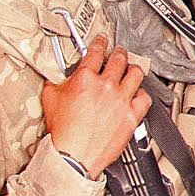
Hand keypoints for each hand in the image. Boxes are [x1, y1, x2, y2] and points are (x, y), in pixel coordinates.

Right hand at [40, 35, 149, 177]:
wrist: (73, 156)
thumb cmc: (62, 132)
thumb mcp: (50, 99)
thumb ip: (55, 81)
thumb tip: (57, 73)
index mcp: (85, 79)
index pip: (95, 52)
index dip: (99, 42)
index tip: (102, 40)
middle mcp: (106, 87)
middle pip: (119, 59)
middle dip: (119, 52)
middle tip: (118, 51)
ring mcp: (121, 101)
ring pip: (135, 74)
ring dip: (133, 69)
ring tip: (131, 68)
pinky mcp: (131, 116)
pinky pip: (144, 98)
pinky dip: (141, 94)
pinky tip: (137, 94)